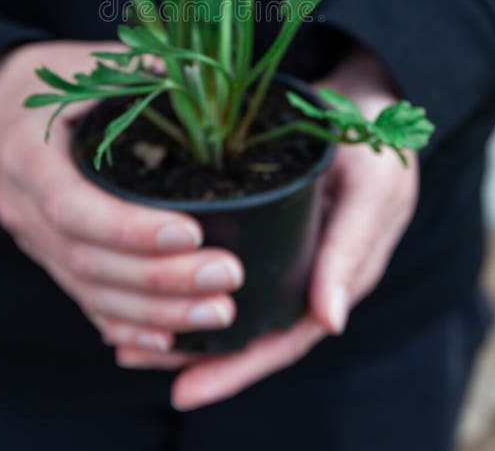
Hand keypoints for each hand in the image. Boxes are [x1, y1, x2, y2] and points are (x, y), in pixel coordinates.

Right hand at [0, 41, 243, 352]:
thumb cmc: (42, 84)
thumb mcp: (81, 65)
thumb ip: (134, 73)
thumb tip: (205, 78)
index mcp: (27, 156)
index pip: (71, 206)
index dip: (129, 229)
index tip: (191, 233)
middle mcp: (24, 210)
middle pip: (88, 262)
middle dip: (160, 279)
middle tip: (226, 278)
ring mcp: (35, 243)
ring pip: (91, 294)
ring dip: (157, 313)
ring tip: (219, 313)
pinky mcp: (52, 260)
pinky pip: (88, 305)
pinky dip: (130, 329)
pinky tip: (174, 341)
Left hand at [115, 47, 418, 408]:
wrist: (364, 104)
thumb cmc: (376, 149)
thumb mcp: (372, 193)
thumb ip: (351, 251)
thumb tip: (328, 322)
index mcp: (332, 282)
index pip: (281, 341)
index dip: (235, 369)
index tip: (184, 389)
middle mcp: (299, 276)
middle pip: (242, 330)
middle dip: (188, 352)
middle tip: (128, 358)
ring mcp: (277, 249)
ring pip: (222, 298)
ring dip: (173, 317)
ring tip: (119, 331)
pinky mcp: (255, 219)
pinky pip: (212, 258)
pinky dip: (177, 271)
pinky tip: (136, 272)